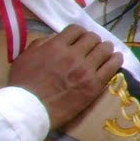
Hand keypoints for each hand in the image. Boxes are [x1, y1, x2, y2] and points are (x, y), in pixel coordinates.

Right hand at [8, 24, 122, 129]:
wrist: (30, 110)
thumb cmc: (23, 84)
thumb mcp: (25, 57)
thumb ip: (42, 43)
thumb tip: (57, 37)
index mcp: (56, 47)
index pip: (76, 30)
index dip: (79, 33)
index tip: (79, 38)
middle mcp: (74, 55)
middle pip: (93, 38)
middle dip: (92, 40)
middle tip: (91, 46)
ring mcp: (86, 70)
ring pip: (105, 49)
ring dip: (105, 48)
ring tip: (105, 51)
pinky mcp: (95, 85)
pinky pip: (113, 66)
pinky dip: (116, 60)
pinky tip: (115, 58)